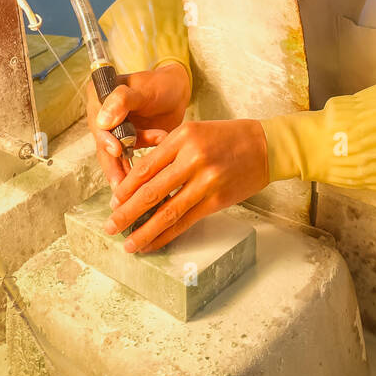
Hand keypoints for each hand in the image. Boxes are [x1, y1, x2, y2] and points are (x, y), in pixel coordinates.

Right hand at [86, 62, 190, 187]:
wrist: (177, 92)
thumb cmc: (159, 84)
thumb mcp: (142, 89)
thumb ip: (122, 100)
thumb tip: (103, 121)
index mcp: (98, 98)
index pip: (97, 122)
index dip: (105, 138)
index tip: (116, 149)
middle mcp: (101, 117)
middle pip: (103, 144)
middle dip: (113, 165)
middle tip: (120, 184)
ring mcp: (114, 132)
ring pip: (115, 157)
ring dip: (126, 170)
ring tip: (137, 186)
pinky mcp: (128, 143)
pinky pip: (129, 160)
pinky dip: (139, 168)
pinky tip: (149, 176)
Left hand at [104, 118, 269, 252]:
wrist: (265, 146)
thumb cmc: (227, 138)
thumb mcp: (195, 131)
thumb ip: (168, 150)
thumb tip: (139, 180)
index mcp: (183, 137)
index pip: (145, 167)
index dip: (126, 188)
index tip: (114, 201)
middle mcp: (193, 158)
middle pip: (151, 191)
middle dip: (127, 213)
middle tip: (110, 226)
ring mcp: (206, 181)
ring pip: (167, 212)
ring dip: (144, 231)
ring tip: (129, 244)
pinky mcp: (217, 200)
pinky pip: (186, 221)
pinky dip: (167, 235)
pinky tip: (154, 243)